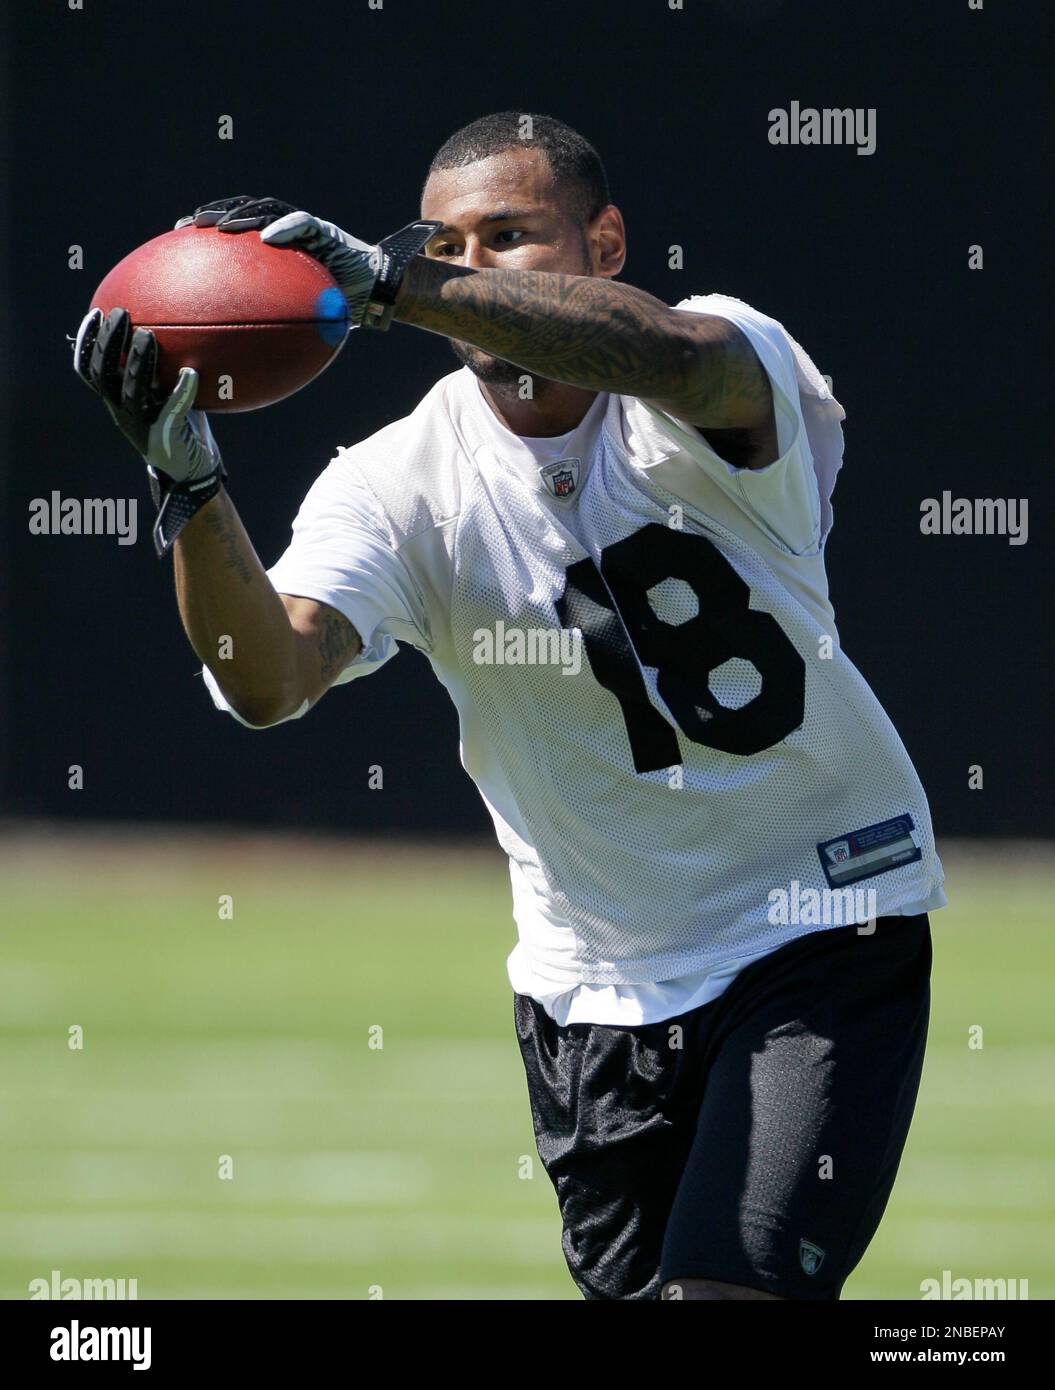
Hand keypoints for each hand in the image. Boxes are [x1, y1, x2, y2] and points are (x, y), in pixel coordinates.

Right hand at [74, 307, 222, 484]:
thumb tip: (183, 331)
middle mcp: (123, 412)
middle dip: (108, 342)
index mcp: (118, 400)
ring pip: (131, 389)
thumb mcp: (172, 396)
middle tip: (121, 314)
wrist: (194, 470)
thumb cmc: (184, 427)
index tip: (96, 312)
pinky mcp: (165, 436)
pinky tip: (191, 373)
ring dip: (138, 361)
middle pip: (104, 374)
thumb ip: (169, 371)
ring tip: (148, 335)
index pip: (93, 370)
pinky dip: (182, 390)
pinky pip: (172, 409)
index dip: (88, 343)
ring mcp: (140, 425)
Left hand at [175, 195, 378, 325]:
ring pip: (266, 209)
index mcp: (273, 249)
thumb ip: (269, 323)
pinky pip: (302, 224)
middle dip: (214, 215)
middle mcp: (285, 232)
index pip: (234, 233)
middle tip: (188, 227)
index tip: (177, 242)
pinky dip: (284, 228)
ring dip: (242, 215)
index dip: (205, 233)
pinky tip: (265, 238)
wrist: (374, 296)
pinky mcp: (326, 231)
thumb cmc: (333, 311)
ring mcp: (304, 229)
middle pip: (242, 213)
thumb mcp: (295, 317)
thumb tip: (233, 353)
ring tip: (221, 227)